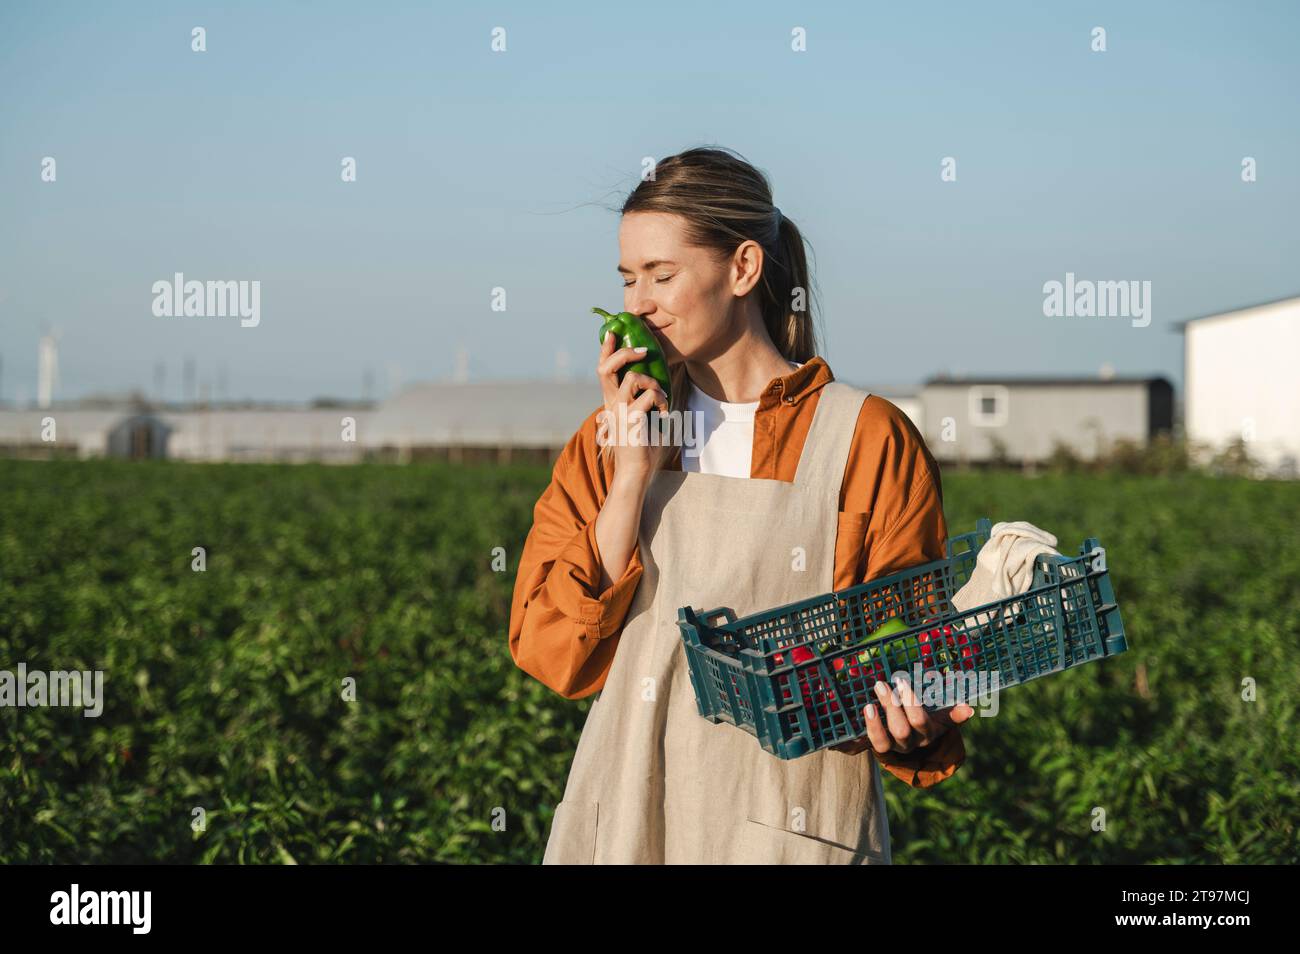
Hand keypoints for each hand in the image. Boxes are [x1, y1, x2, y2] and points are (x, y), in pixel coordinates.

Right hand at [597, 326, 669, 477]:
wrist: (636, 470)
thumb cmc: (642, 444)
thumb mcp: (640, 416)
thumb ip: (641, 398)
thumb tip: (656, 380)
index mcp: (611, 400)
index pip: (603, 368)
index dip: (605, 349)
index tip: (612, 331)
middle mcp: (611, 403)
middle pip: (606, 368)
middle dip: (624, 353)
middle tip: (644, 351)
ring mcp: (619, 411)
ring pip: (632, 379)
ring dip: (652, 382)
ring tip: (661, 396)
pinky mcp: (632, 420)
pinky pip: (649, 397)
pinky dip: (662, 400)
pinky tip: (665, 413)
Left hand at [830, 676, 974, 755]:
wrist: (911, 745)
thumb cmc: (925, 721)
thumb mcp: (939, 718)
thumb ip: (951, 714)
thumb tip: (969, 710)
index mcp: (926, 733)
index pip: (920, 721)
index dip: (911, 703)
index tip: (902, 682)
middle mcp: (909, 743)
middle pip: (901, 730)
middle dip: (891, 707)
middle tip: (882, 684)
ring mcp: (892, 747)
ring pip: (883, 741)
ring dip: (875, 723)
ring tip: (868, 704)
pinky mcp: (875, 748)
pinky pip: (865, 746)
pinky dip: (858, 735)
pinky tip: (857, 717)